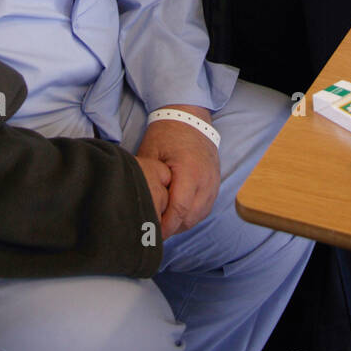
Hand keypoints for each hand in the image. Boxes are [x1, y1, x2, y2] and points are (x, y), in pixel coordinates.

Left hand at [135, 107, 219, 240]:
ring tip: (164, 224)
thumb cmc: (167, 134)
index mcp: (189, 171)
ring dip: (182, 223)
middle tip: (154, 231)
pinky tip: (177, 214)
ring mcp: (213, 183)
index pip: (179, 210)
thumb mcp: (151, 153)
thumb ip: (147, 179)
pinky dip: (192, 215)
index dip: (165, 226)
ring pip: (199, 216)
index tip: (151, 232)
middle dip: (172, 228)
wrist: (190, 118)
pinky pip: (205, 208)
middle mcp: (206, 180)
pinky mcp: (215, 184)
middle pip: (190, 217)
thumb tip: (135, 204)